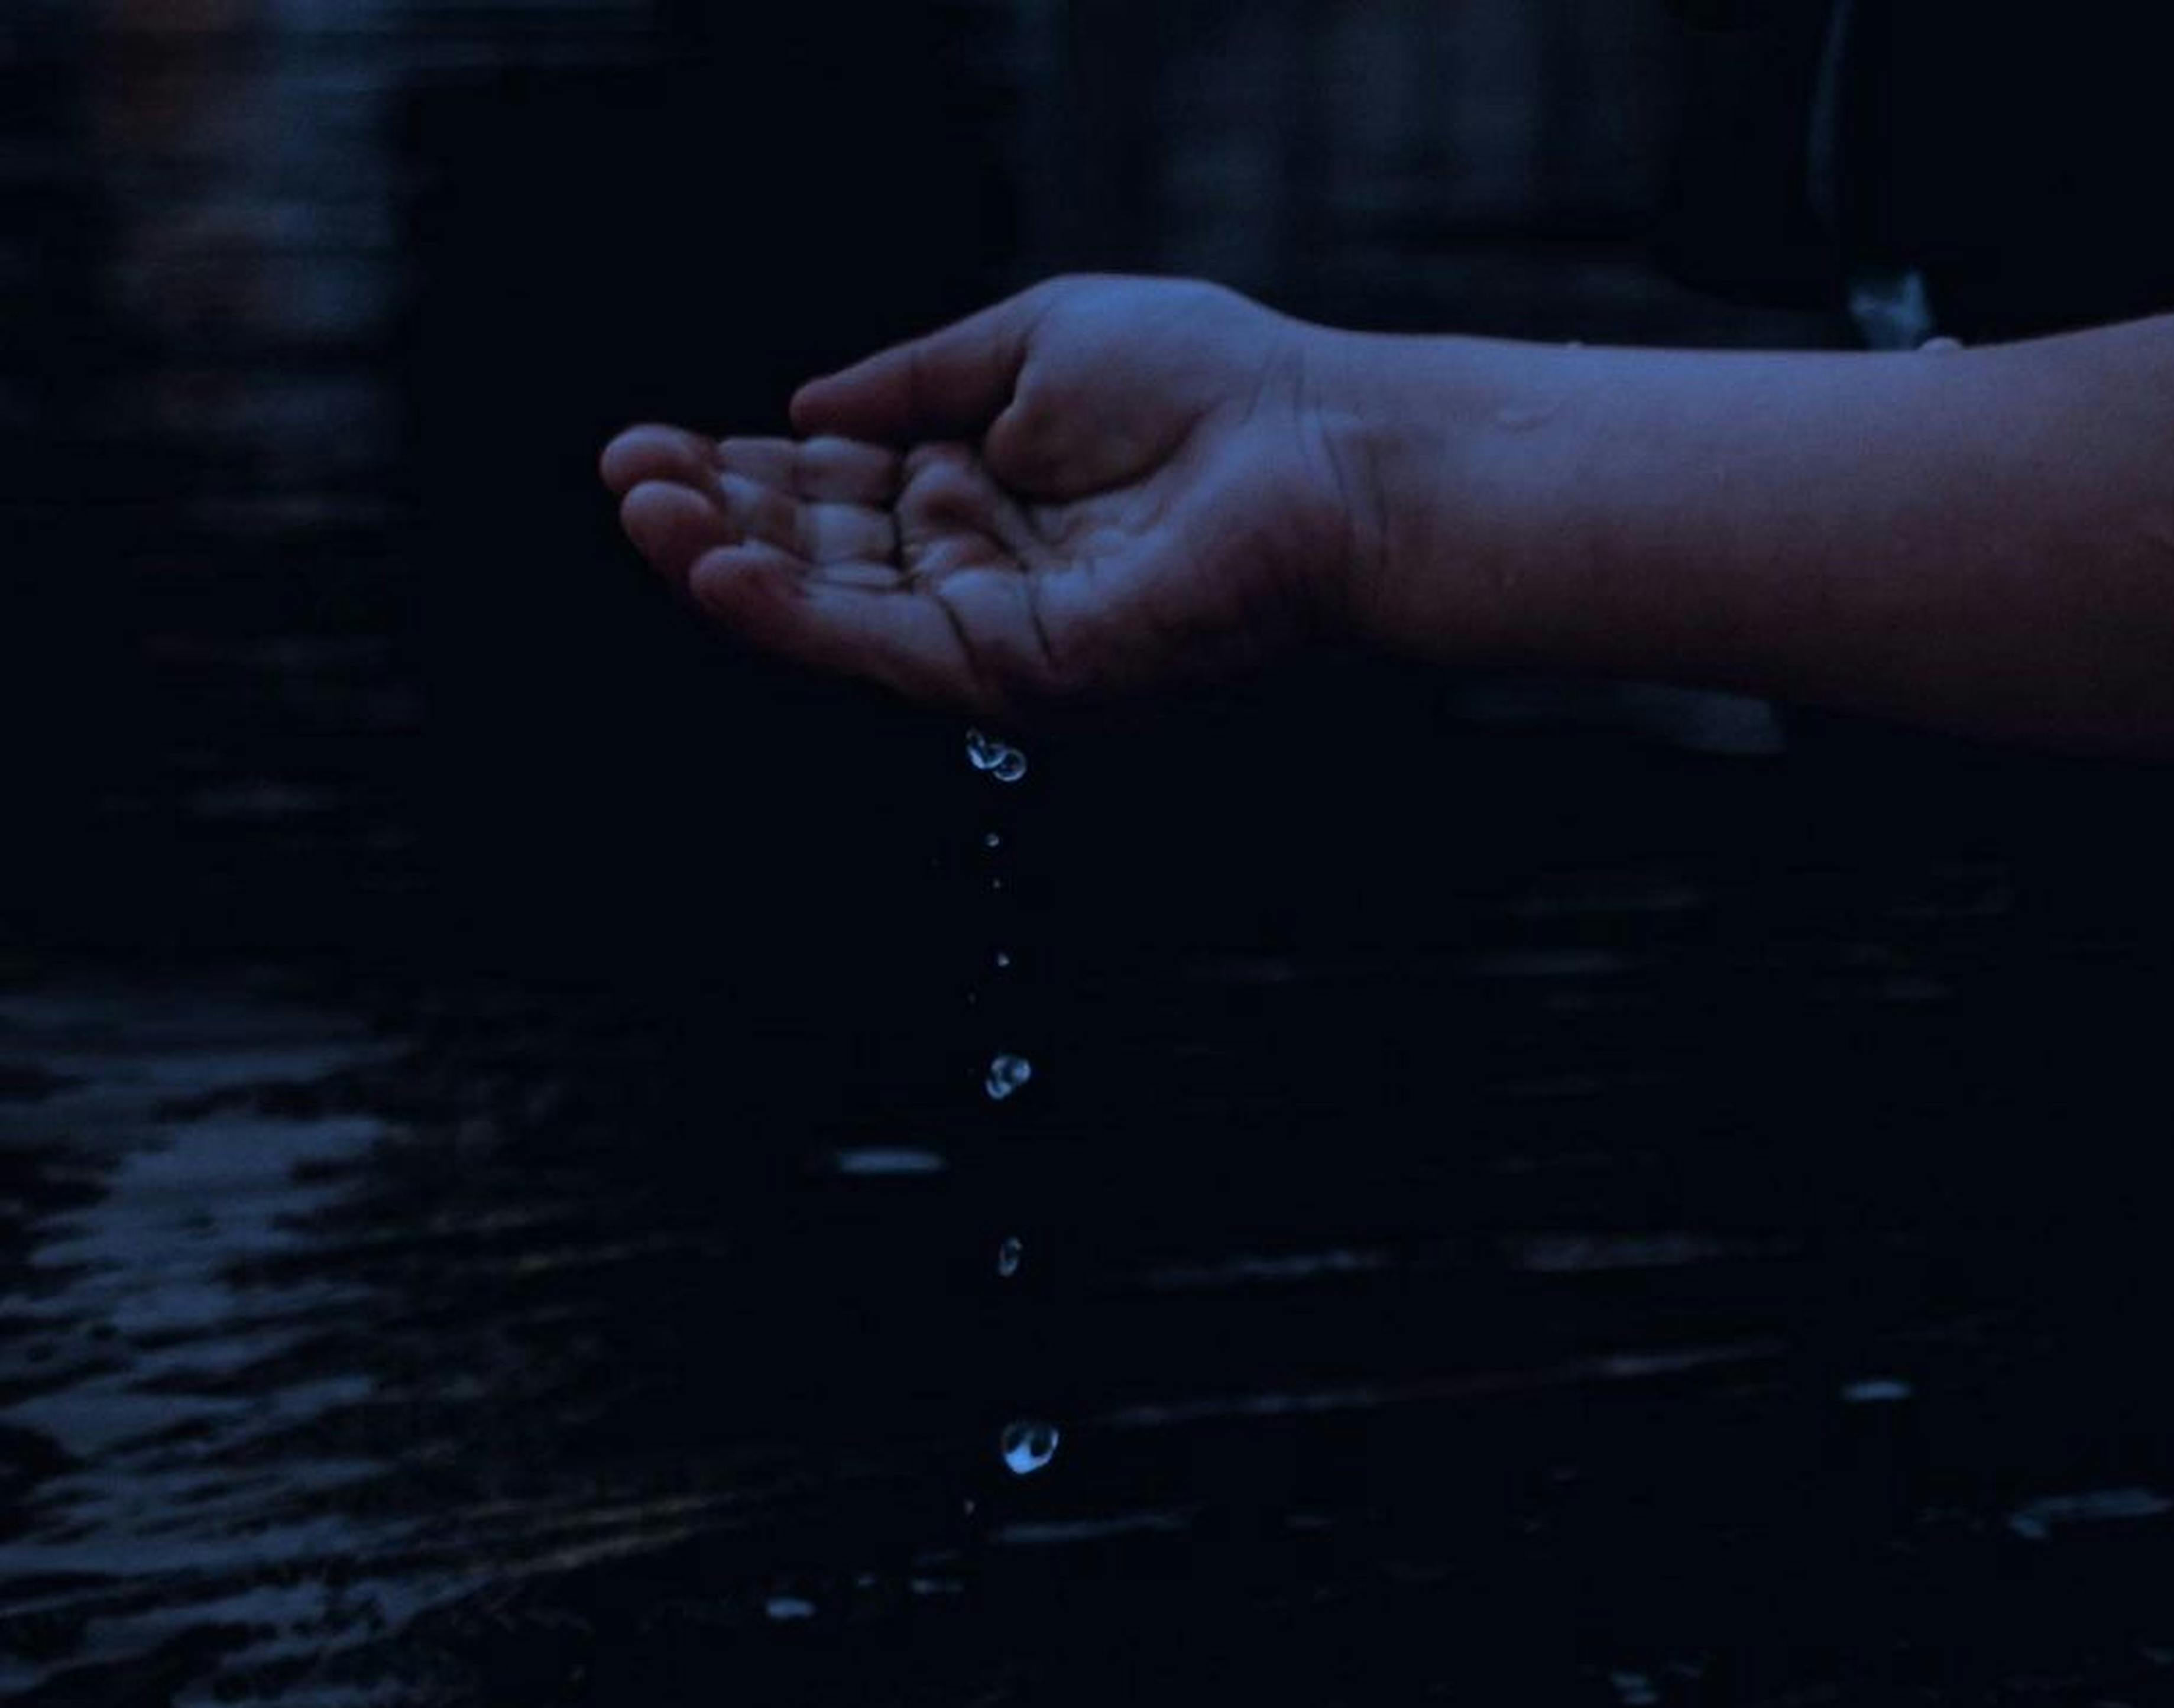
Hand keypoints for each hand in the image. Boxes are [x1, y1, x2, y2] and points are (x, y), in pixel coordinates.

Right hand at [599, 275, 1363, 719]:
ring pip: (837, 610)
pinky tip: (724, 573)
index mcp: (980, 492)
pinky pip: (888, 649)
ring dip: (732, 567)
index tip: (656, 446)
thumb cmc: (1213, 389)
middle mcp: (978, 572)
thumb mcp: (1032, 344)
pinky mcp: (1021, 671)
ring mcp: (996, 630)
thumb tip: (806, 408)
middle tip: (627, 479)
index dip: (745, 470)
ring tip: (647, 518)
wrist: (1320, 452)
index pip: (835, 491)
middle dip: (718, 517)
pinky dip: (799, 615)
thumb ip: (915, 383)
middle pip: (819, 556)